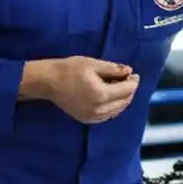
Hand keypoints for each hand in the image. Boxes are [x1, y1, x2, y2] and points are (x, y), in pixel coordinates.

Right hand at [20, 57, 139, 122]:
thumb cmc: (69, 69)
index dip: (133, 82)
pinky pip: (107, 116)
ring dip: (123, 100)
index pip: (126, 90)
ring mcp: (92, 116)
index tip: (134, 74)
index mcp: (101, 95)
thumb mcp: (93, 64)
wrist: (48, 82)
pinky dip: (113, 107)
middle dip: (129, 91)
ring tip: (121, 88)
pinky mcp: (86, 119)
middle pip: (124, 102)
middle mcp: (98, 109)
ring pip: (117, 110)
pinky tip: (112, 98)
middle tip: (129, 79)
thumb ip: (113, 69)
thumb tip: (129, 71)